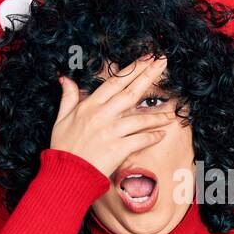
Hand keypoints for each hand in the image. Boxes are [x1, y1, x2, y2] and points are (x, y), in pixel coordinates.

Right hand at [49, 55, 176, 178]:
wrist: (66, 174)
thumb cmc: (63, 148)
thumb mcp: (61, 119)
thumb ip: (68, 98)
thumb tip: (66, 79)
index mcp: (89, 106)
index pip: (114, 82)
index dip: (132, 69)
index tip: (147, 58)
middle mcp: (102, 115)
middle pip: (130, 92)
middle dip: (148, 75)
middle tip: (163, 63)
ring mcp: (111, 132)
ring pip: (140, 118)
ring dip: (158, 115)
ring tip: (172, 113)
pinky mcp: (118, 149)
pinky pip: (140, 140)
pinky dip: (152, 137)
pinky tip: (162, 135)